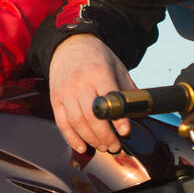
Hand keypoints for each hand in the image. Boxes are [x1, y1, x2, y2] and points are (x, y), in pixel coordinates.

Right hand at [48, 34, 135, 153]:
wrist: (69, 45)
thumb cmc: (97, 58)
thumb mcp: (116, 66)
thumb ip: (126, 89)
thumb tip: (138, 112)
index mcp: (98, 72)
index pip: (108, 98)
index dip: (117, 117)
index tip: (125, 131)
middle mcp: (80, 82)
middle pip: (91, 115)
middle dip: (105, 135)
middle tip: (115, 145)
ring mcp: (65, 91)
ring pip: (77, 122)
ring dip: (91, 139)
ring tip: (103, 146)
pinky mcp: (55, 99)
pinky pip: (62, 123)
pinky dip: (71, 138)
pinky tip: (82, 146)